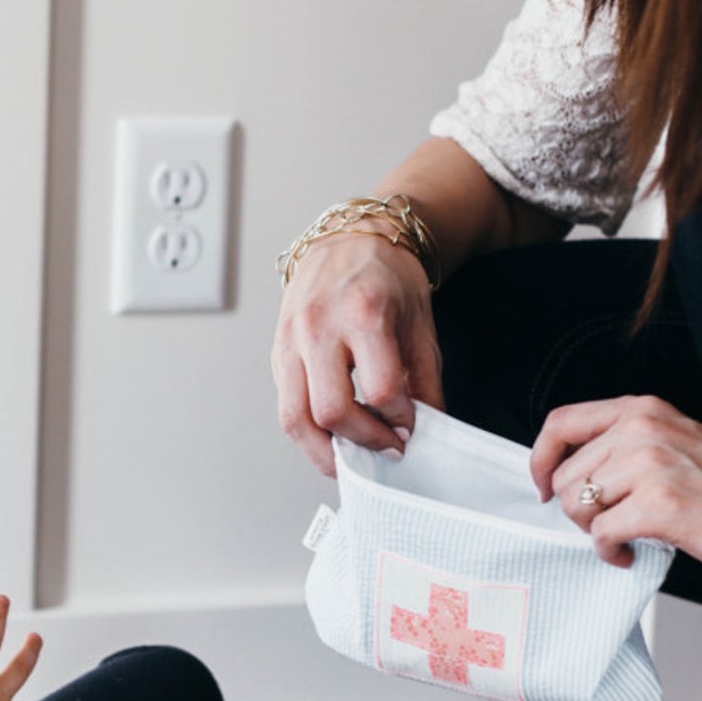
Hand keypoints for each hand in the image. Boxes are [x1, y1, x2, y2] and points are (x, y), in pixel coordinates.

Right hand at [272, 234, 442, 475]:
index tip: (410, 428)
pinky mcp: (277, 352)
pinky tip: (331, 440)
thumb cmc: (388, 278)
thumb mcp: (420, 325)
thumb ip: (424, 381)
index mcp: (364, 314)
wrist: (351, 239)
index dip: (400, 420)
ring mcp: (290, 340)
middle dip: (363, 441)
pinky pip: (285, 408)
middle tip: (386, 448)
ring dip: (324, 452)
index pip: (381, 390)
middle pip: (331, 411)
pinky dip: (308, 433)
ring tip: (351, 461)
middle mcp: (319, 326)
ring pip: (295, 419)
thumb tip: (423, 432)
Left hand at [531, 395, 701, 586]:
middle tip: (609, 527)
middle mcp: (644, 429)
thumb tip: (581, 473)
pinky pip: (600, 534)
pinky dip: (610, 554)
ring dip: (594, 532)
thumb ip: (634, 447)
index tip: (542, 485)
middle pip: (563, 475)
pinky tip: (634, 556)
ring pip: (575, 505)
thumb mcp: (684, 446)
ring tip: (626, 540)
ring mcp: (651, 465)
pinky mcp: (660, 505)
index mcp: (647, 411)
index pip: (561, 422)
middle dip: (577, 511)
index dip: (540, 459)